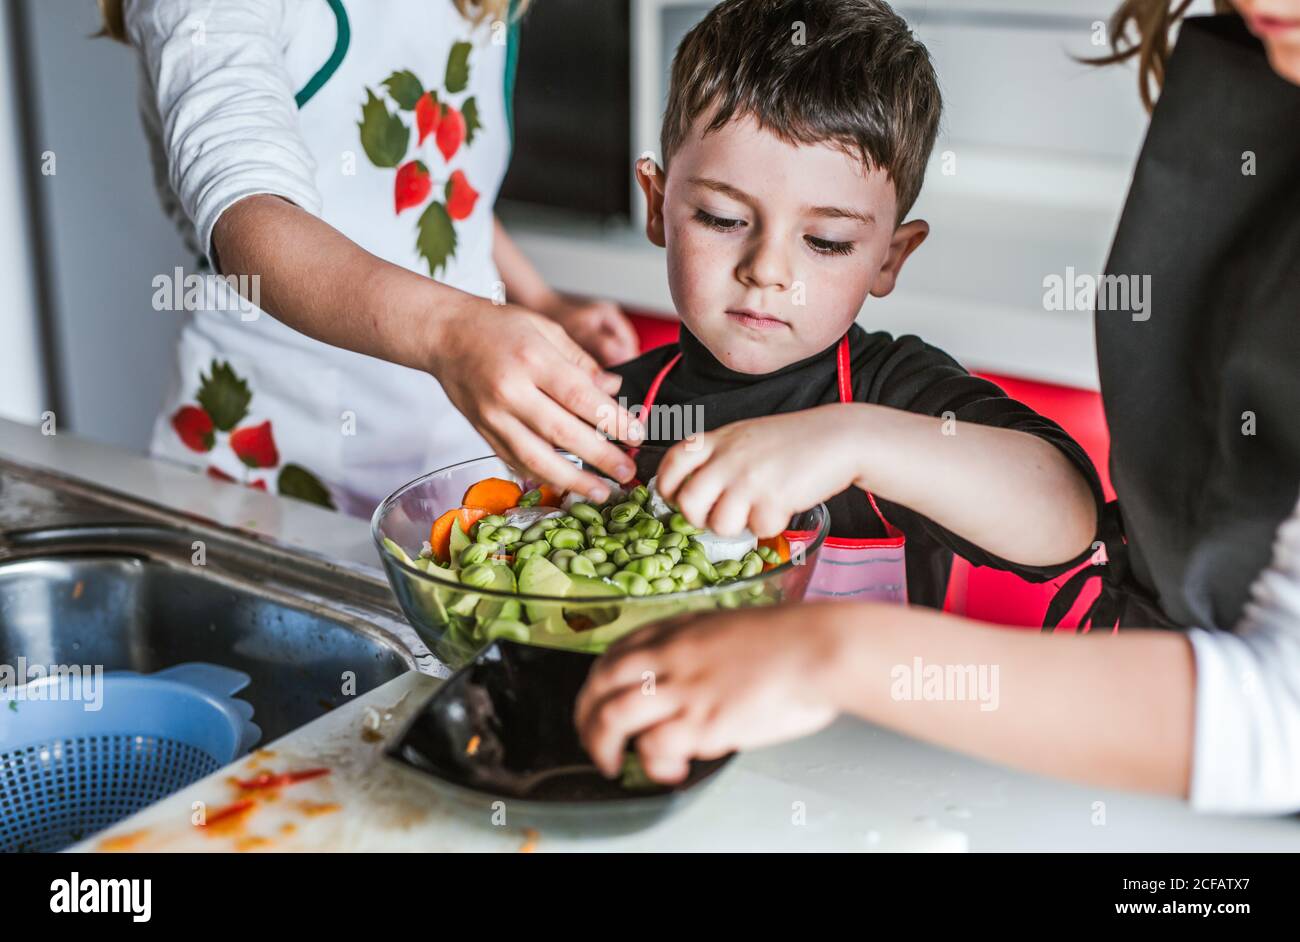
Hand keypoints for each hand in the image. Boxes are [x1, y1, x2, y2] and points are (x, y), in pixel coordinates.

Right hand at [429, 302, 641, 500]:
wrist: (445, 335)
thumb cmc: (498, 327)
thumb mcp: (546, 329)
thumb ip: (581, 363)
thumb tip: (614, 391)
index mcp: (532, 358)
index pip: (579, 397)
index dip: (612, 421)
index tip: (636, 436)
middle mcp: (511, 391)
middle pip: (562, 433)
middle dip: (600, 458)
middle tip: (628, 473)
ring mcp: (493, 416)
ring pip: (537, 458)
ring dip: (573, 480)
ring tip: (601, 492)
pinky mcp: (483, 432)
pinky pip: (516, 462)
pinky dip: (543, 476)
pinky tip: (566, 485)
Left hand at [574, 603, 849, 782]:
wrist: (817, 648)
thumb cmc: (790, 640)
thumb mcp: (729, 627)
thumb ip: (699, 647)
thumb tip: (687, 675)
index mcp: (677, 630)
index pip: (615, 653)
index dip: (598, 683)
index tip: (597, 702)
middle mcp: (670, 655)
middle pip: (600, 683)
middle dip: (585, 716)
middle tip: (592, 740)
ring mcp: (682, 687)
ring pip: (613, 716)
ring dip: (602, 745)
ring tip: (612, 763)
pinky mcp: (700, 720)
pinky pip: (655, 747)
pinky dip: (655, 764)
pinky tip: (670, 771)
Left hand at [656, 404, 870, 536]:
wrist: (837, 438)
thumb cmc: (791, 441)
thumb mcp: (744, 437)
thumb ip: (717, 458)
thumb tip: (691, 495)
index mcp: (717, 440)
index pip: (672, 464)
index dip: (668, 488)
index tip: (680, 499)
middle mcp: (727, 458)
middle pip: (688, 503)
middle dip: (701, 519)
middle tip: (721, 516)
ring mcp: (748, 478)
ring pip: (719, 524)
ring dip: (737, 527)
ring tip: (757, 510)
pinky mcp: (773, 498)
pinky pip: (758, 529)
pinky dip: (771, 525)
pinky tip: (783, 506)